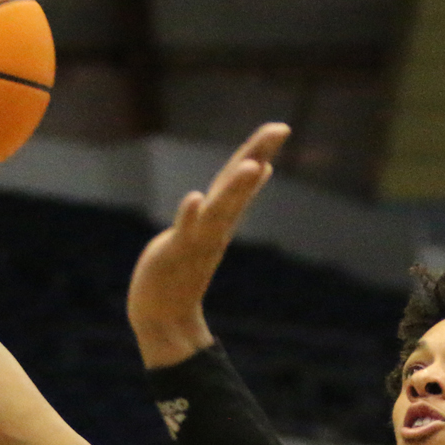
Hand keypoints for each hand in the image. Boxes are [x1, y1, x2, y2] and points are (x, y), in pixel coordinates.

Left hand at [127, 123, 290, 366]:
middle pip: (237, 186)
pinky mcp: (174, 254)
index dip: (259, 151)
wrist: (164, 317)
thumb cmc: (184, 270)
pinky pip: (184, 232)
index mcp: (220, 219)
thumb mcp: (210, 230)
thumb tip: (259, 172)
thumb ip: (232, 202)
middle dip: (255, 156)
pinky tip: (195, 197)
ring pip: (219, 209)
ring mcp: (197, 240)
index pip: (241, 179)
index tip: (280, 127)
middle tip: (278, 130)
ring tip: (253, 166)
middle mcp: (215, 226)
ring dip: (236, 188)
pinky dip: (191, 215)